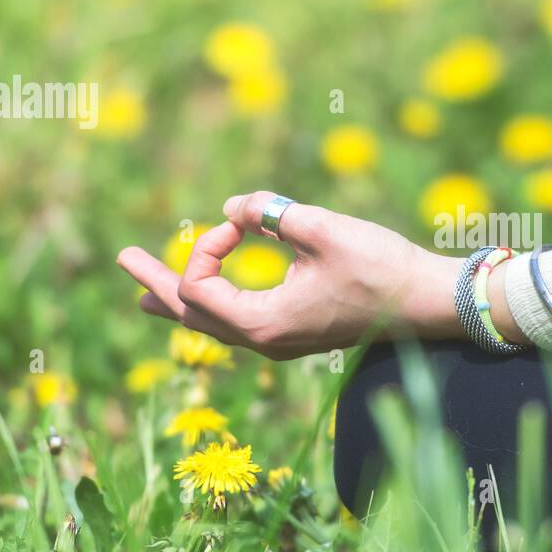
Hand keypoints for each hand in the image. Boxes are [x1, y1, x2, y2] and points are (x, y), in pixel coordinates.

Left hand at [116, 191, 467, 359]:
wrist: (428, 302)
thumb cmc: (380, 267)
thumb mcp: (320, 229)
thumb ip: (268, 213)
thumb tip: (231, 208)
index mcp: (263, 324)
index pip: (199, 286)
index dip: (208, 246)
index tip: (244, 220)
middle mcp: (265, 341)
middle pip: (192, 316)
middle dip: (157, 285)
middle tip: (123, 259)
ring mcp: (281, 342)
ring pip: (214, 325)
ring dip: (180, 302)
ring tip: (144, 296)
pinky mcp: (297, 333)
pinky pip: (238, 324)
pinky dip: (212, 308)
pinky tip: (207, 302)